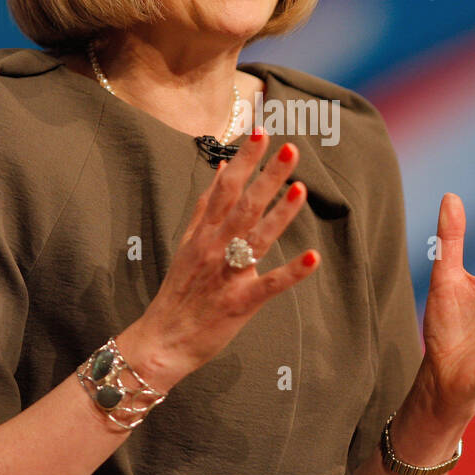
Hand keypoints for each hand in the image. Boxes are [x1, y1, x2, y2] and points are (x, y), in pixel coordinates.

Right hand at [121, 129, 318, 390]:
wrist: (162, 341)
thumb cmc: (180, 292)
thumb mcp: (188, 243)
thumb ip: (206, 207)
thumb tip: (223, 169)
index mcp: (204, 233)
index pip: (225, 188)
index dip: (244, 160)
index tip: (261, 132)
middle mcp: (215, 249)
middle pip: (244, 206)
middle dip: (267, 176)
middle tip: (289, 148)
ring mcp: (227, 275)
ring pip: (256, 238)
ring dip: (280, 214)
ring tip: (300, 188)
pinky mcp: (240, 303)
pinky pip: (269, 285)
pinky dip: (291, 272)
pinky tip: (312, 257)